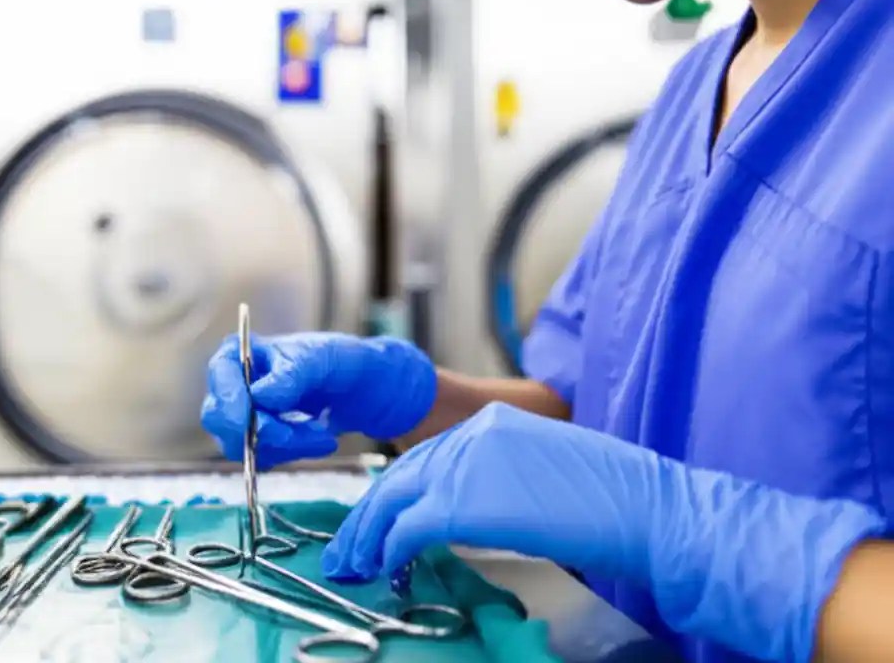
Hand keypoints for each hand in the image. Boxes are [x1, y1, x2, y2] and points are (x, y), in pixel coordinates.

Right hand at [200, 333, 435, 468]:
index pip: (220, 373)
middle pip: (220, 417)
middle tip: (299, 433)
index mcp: (243, 353)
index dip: (230, 398)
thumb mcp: (321, 359)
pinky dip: (292, 453)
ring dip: (287, 445)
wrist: (364, 389)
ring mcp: (242, 415)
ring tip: (323, 434)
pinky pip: (261, 457)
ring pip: (242, 444)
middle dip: (261, 431)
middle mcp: (234, 384)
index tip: (253, 417)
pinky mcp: (257, 440)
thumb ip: (291, 375)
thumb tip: (260, 397)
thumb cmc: (340, 361)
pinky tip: (317, 440)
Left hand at [322, 402, 884, 662]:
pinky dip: (391, 550)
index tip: (378, 519)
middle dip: (369, 515)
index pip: (426, 457)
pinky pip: (409, 528)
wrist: (645, 509)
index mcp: (493, 424)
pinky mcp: (462, 503)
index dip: (397, 492)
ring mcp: (465, 465)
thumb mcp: (548, 471)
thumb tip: (471, 509)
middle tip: (349, 548)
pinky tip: (388, 570)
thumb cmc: (614, 500)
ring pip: (393, 500)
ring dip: (368, 535)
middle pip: (401, 475)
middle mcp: (472, 435)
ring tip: (353, 565)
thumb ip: (502, 477)